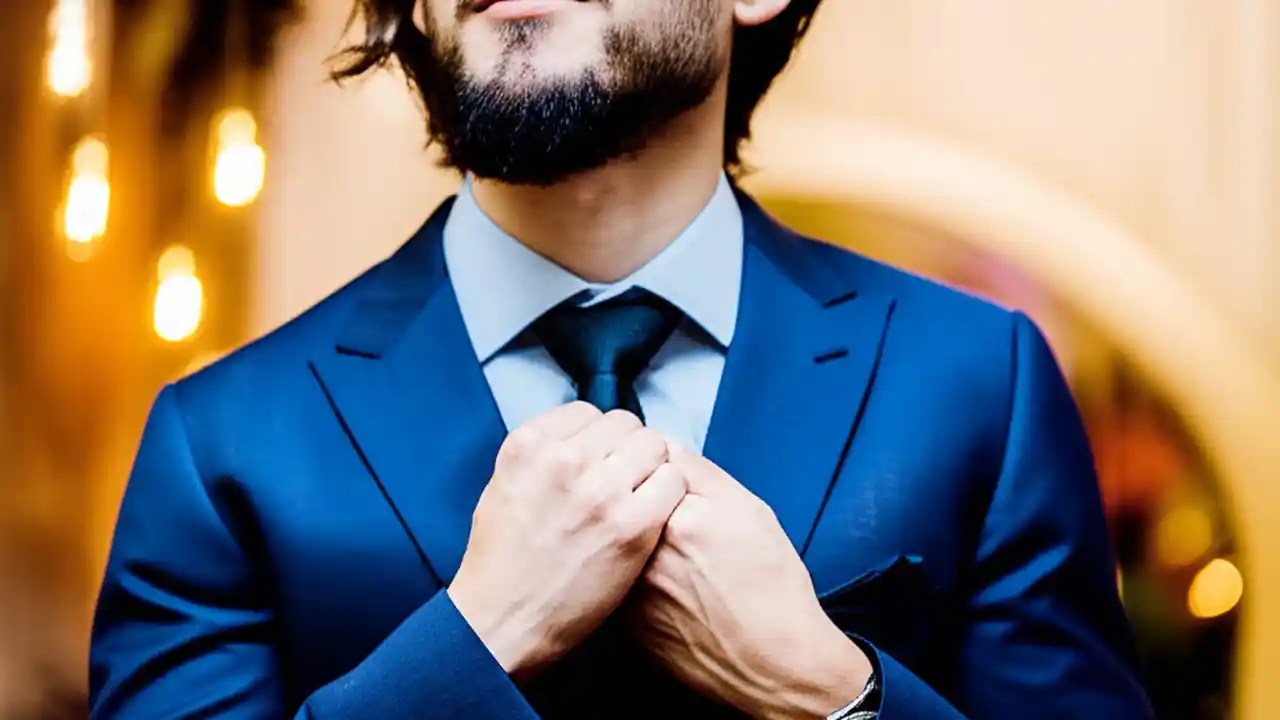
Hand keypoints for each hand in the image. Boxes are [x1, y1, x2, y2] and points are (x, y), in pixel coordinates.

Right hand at [448, 402, 685, 680]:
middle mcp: (564, 460)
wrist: (503, 620)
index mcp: (529, 446)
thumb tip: (582, 439)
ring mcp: (600, 491)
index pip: (589, 412)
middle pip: (626, 424)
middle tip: (623, 480)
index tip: (600, 459)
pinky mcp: (632, 525)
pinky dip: (669, 494)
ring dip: (652, 468)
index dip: (600, 437)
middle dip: (628, 449)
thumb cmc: (501, 562)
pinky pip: (673, 481)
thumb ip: (542, 455)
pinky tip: (653, 514)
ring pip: (654, 446)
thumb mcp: (504, 485)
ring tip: (639, 496)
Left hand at [629, 444, 871, 718]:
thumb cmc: (772, 587)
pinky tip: (672, 593)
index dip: (663, 473)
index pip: (645, 469)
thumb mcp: (750, 511)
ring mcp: (629, 591)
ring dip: (638, 544)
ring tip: (683, 567)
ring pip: (622, 545)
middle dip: (647, 507)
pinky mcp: (624, 624)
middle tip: (686, 534)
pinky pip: (621, 584)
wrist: (774, 664)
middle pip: (628, 506)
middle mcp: (642, 553)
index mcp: (673, 517)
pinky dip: (638, 582)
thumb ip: (699, 472)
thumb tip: (662, 446)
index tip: (676, 486)